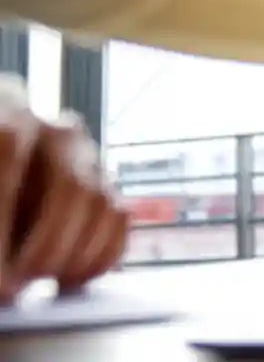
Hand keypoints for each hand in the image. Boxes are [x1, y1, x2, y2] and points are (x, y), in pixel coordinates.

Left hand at [0, 86, 128, 303]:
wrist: (1, 183)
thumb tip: (3, 273)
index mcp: (10, 109)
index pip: (10, 144)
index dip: (1, 213)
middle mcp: (58, 130)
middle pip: (72, 184)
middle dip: (44, 245)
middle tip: (12, 286)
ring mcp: (91, 158)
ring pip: (102, 204)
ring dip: (67, 256)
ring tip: (32, 281)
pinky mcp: (109, 190)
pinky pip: (120, 223)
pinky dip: (96, 259)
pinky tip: (64, 280)